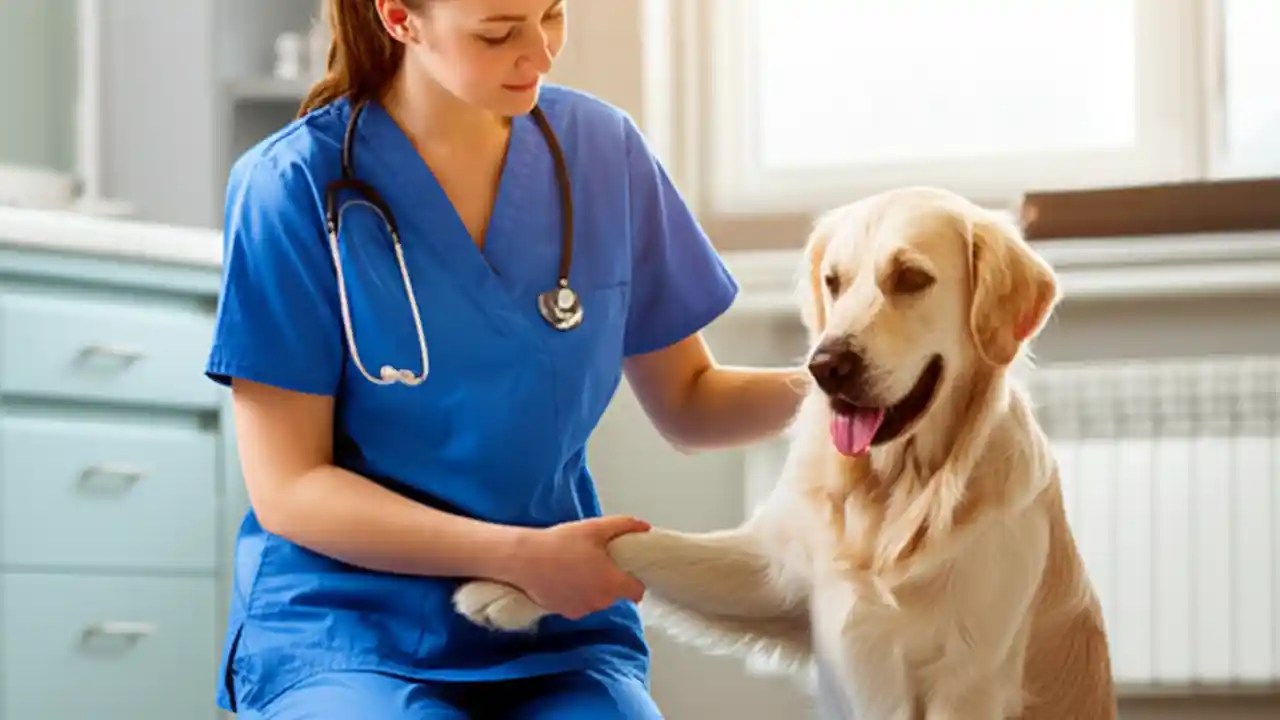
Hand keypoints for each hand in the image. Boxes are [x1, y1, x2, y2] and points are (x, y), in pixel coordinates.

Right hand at [506, 515, 650, 620]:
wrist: (525, 560)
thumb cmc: (562, 543)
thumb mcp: (595, 528)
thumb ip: (624, 526)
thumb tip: (645, 527)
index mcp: (612, 583)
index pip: (637, 592)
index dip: (635, 581)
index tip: (627, 570)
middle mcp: (600, 602)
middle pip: (616, 595)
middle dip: (612, 582)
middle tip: (599, 562)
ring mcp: (582, 610)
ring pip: (597, 601)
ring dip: (594, 590)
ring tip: (578, 569)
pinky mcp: (565, 614)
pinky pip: (580, 606)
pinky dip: (577, 596)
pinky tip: (565, 579)